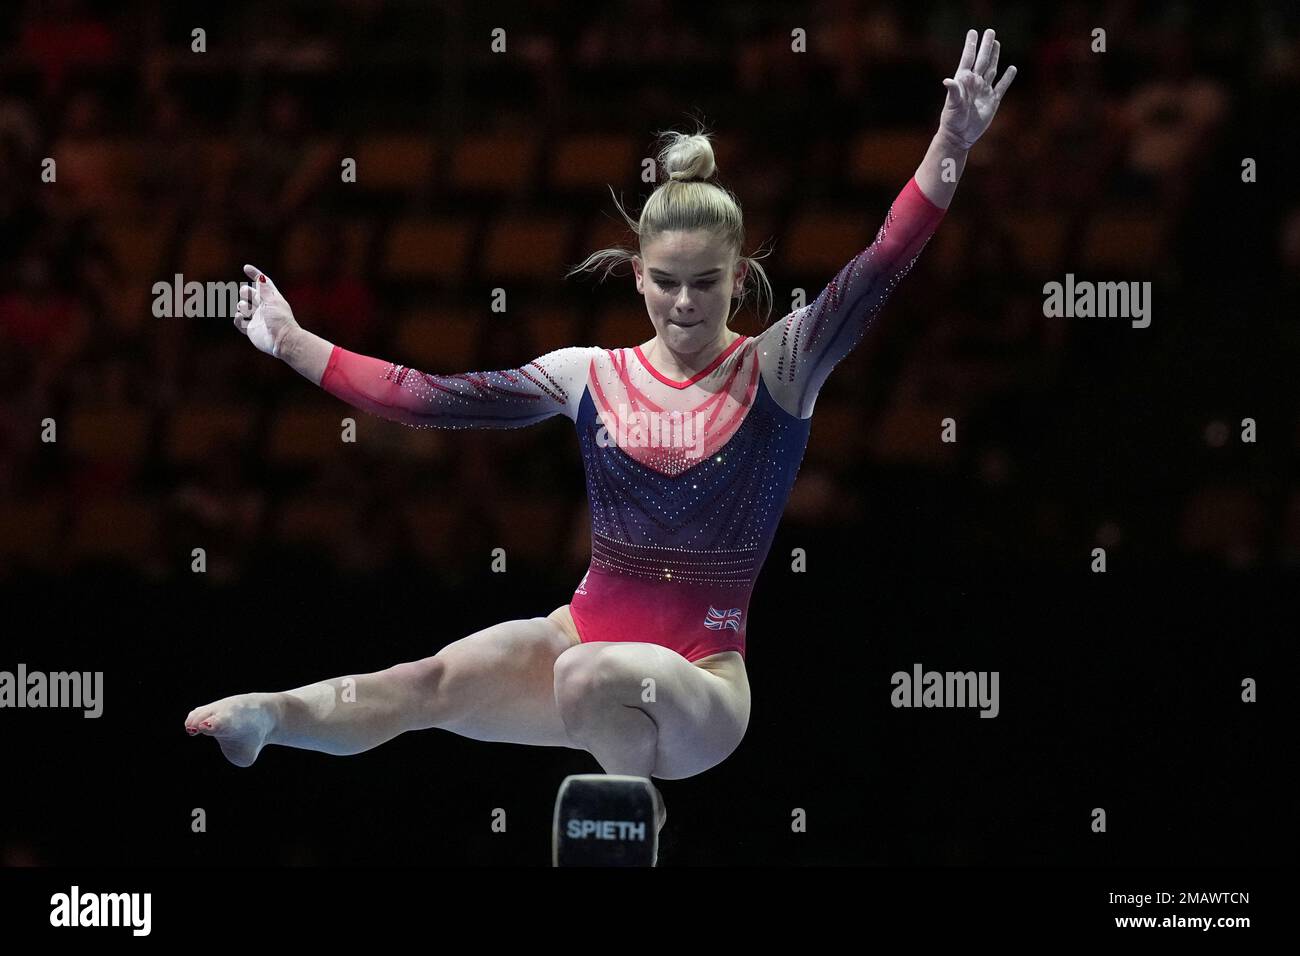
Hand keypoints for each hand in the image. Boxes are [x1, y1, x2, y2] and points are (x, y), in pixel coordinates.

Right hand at [234, 264, 300, 358]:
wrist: (282, 341)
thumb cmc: (280, 320)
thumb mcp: (272, 302)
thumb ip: (264, 290)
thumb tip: (260, 277)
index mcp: (272, 299)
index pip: (263, 284)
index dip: (255, 274)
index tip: (246, 267)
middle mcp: (264, 308)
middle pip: (251, 295)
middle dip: (246, 292)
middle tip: (245, 293)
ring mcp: (257, 319)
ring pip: (243, 307)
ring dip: (241, 306)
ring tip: (244, 307)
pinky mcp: (251, 330)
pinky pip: (239, 322)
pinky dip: (237, 319)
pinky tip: (239, 317)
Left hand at [939, 28, 1016, 149]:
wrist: (960, 136)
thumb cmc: (952, 120)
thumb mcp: (952, 105)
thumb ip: (953, 91)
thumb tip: (947, 80)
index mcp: (964, 81)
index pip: (968, 59)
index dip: (971, 45)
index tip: (973, 32)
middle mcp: (975, 83)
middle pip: (983, 60)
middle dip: (986, 46)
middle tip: (990, 31)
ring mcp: (984, 90)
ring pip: (992, 70)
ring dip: (995, 56)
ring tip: (997, 43)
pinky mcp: (992, 100)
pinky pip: (1002, 86)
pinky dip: (1007, 78)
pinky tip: (1012, 68)